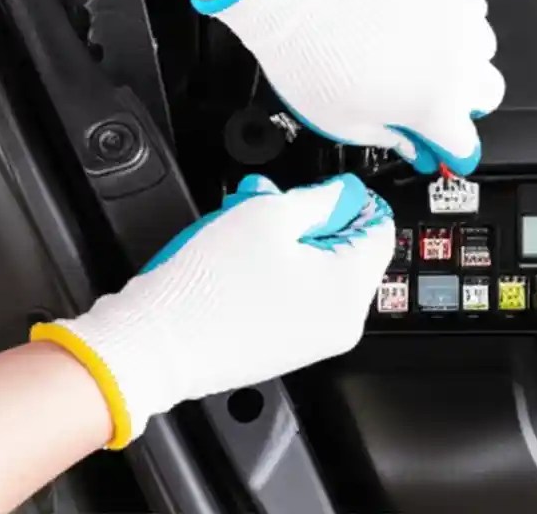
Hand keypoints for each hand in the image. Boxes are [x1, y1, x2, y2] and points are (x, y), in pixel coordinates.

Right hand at [30, 174, 393, 448]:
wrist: (156, 345)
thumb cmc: (206, 287)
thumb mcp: (268, 216)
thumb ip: (319, 198)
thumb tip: (344, 193)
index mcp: (348, 291)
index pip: (379, 230)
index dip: (353, 200)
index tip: (327, 188)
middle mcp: (341, 322)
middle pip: (349, 251)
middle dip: (312, 219)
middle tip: (274, 200)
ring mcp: (314, 339)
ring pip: (320, 271)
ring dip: (290, 240)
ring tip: (247, 221)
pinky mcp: (287, 347)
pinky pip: (299, 296)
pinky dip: (279, 269)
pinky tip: (243, 253)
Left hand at [193, 0, 505, 176]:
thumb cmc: (309, 53)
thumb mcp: (343, 122)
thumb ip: (389, 138)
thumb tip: (410, 144)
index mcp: (436, 106)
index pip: (465, 145)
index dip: (449, 153)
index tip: (437, 149)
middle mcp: (458, 61)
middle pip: (489, 95)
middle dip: (464, 105)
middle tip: (428, 102)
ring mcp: (456, 16)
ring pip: (484, 48)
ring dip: (463, 59)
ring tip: (425, 57)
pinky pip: (466, 6)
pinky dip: (451, 19)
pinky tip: (419, 23)